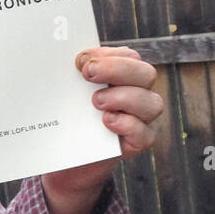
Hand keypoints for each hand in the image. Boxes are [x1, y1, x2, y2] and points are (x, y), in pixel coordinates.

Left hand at [45, 46, 164, 196]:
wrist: (66, 158)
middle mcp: (138, 93)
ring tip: (96, 102)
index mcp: (123, 75)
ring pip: (152, 103)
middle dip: (117, 69)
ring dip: (124, 98)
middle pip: (146, 74)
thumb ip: (72, 76)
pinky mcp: (137, 143)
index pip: (129, 57)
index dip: (107, 55)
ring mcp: (141, 119)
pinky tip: (107, 122)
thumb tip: (61, 59)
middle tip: (89, 73)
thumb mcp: (67, 94)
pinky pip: (146, 135)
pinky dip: (128, 125)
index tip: (80, 61)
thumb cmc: (68, 118)